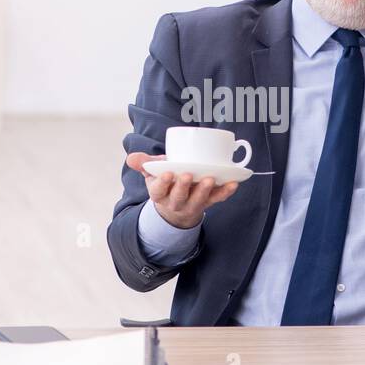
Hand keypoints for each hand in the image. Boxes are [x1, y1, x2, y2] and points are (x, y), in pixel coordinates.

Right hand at [126, 152, 240, 229]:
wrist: (177, 206)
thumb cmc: (166, 182)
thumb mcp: (152, 173)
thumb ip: (144, 163)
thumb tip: (131, 158)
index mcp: (159, 194)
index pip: (158, 190)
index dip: (162, 183)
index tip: (167, 173)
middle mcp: (175, 203)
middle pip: (179, 198)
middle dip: (183, 187)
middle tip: (188, 175)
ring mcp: (192, 204)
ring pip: (198, 201)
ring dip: (204, 191)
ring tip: (209, 179)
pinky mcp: (207, 203)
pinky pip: (217, 199)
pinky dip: (225, 192)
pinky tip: (233, 183)